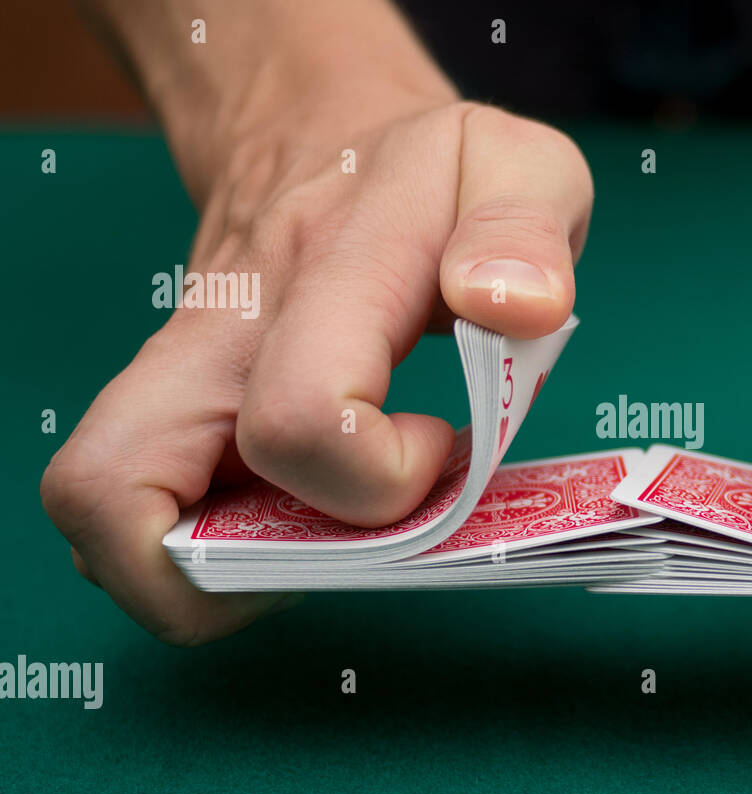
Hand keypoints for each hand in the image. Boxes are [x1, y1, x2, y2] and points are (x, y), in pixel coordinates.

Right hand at [41, 92, 592, 644]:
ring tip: (321, 538)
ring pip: (102, 514)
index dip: (382, 477)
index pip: (300, 416)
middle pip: (122, 488)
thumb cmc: (435, 175)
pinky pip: (136, 511)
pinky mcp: (172, 408)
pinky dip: (203, 556)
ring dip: (209, 575)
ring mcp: (178, 374)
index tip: (440, 442)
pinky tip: (295, 521)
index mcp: (319, 269)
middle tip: (357, 529)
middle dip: (251, 569)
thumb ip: (524, 225)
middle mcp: (216, 331)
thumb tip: (513, 307)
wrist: (330, 134)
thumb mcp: (518, 165)